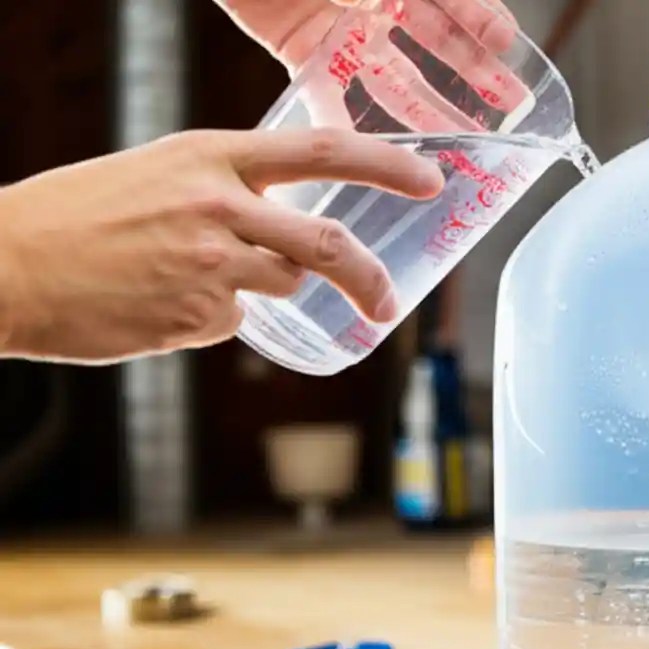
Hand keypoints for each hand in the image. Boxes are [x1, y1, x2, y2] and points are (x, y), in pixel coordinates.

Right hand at [0, 129, 443, 362]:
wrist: (5, 265)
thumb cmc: (78, 215)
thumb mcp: (161, 172)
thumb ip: (228, 188)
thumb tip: (283, 220)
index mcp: (212, 155)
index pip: (324, 151)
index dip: (388, 166)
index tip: (431, 183)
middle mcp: (219, 206)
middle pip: (327, 244)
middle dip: (370, 279)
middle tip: (388, 303)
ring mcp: (209, 265)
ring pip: (282, 286)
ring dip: (262, 290)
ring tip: (192, 277)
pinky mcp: (195, 316)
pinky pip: (234, 321)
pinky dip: (213, 316)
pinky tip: (160, 303)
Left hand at [216, 0, 526, 130]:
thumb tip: (464, 23)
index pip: (458, 3)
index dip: (484, 24)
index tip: (510, 55)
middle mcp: (380, 1)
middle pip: (437, 45)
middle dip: (473, 79)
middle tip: (508, 112)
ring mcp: (344, 25)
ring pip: (394, 77)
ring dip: (423, 112)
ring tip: (453, 146)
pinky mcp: (303, 46)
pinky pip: (330, 91)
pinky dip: (344, 120)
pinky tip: (367, 150)